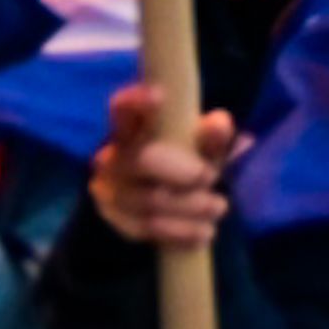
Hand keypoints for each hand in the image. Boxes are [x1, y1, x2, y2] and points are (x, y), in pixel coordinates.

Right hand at [85, 84, 239, 252]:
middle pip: (143, 160)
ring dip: (191, 208)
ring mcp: (109, 189)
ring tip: (219, 208)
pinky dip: (181, 232)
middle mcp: (113, 156)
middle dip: (184, 172)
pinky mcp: (113, 220)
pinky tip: (204, 233)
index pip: (123, 109)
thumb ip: (213, 135)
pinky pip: (146, 229)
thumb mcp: (202, 146)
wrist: (159, 204)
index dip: (135, 101)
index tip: (158, 95)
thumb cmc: (184, 161)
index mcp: (133, 127)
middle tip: (212, 177)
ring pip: (149, 201)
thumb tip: (219, 123)